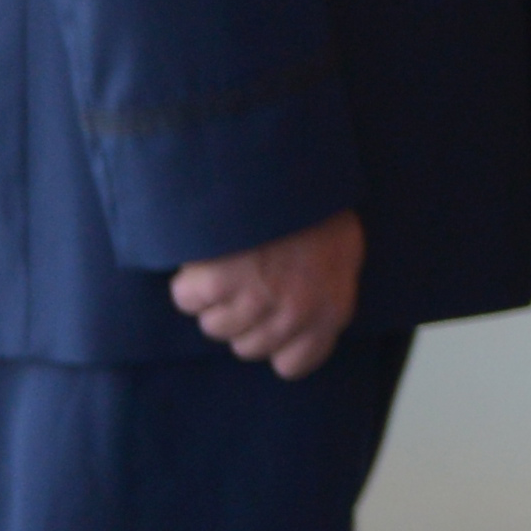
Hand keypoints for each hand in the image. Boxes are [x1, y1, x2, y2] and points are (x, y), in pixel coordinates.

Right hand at [172, 209, 365, 379]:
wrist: (292, 165)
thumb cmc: (319, 209)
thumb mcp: (342, 256)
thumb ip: (323, 298)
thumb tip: (299, 327)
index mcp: (331, 310)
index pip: (294, 364)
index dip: (277, 345)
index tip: (270, 322)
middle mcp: (295, 314)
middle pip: (247, 348)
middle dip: (243, 318)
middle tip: (248, 281)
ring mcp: (256, 299)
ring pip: (214, 327)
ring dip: (215, 299)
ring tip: (231, 263)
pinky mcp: (218, 281)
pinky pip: (187, 300)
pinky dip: (190, 279)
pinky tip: (208, 256)